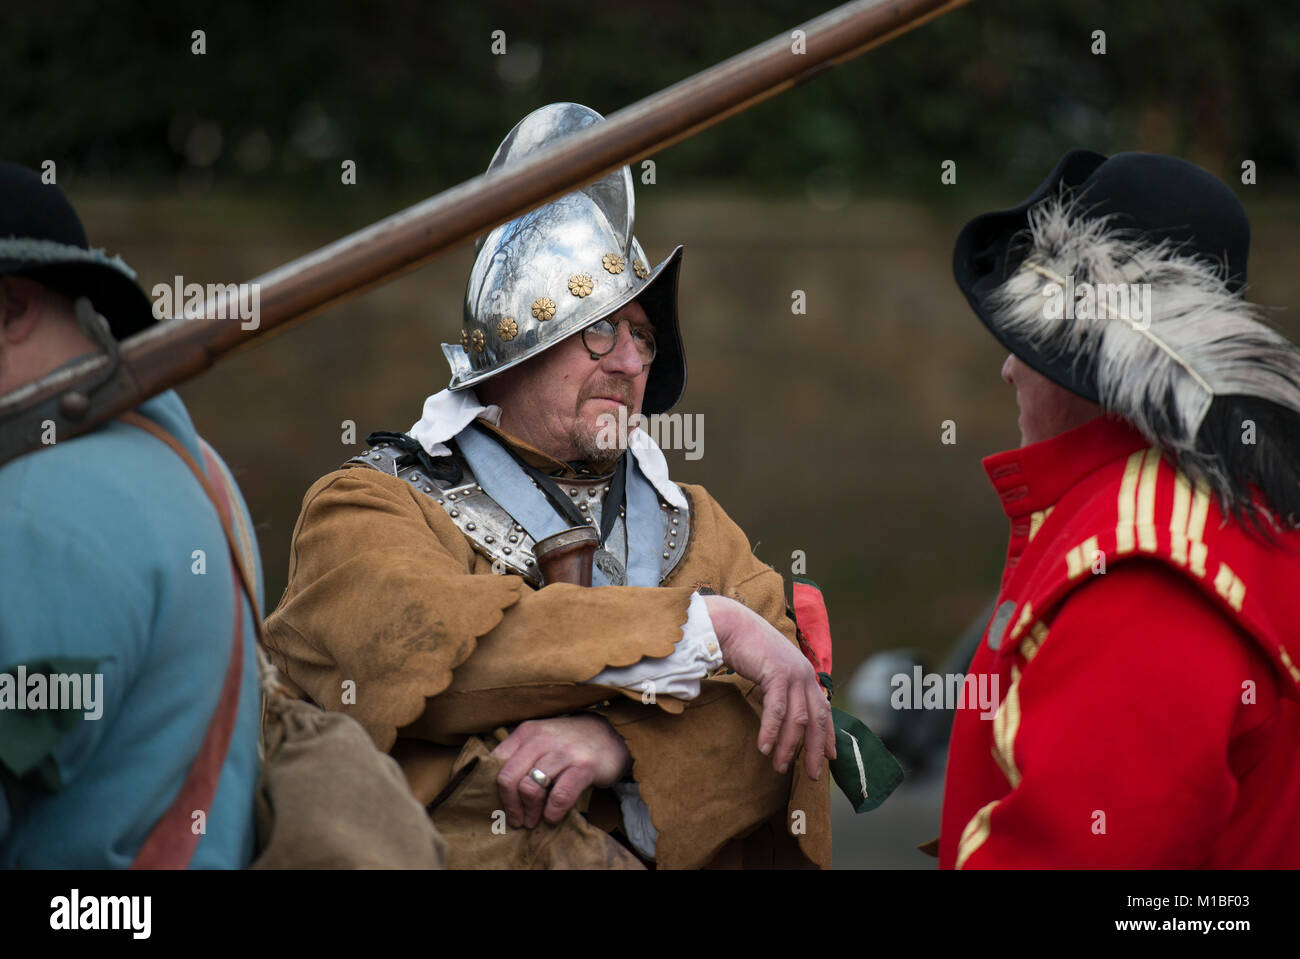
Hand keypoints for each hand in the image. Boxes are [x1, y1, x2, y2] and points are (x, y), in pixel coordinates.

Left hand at [490, 714, 630, 828]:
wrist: (611, 735)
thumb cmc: (569, 744)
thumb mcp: (541, 740)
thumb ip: (520, 757)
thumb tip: (497, 790)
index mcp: (526, 732)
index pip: (496, 762)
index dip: (494, 789)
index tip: (500, 806)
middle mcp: (541, 739)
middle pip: (508, 778)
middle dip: (509, 805)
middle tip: (517, 820)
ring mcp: (563, 752)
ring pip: (530, 787)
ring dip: (529, 812)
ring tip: (533, 821)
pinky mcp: (583, 766)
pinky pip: (559, 796)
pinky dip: (552, 813)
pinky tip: (553, 817)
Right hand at [703, 595, 835, 779]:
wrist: (731, 625)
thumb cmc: (747, 648)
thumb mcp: (772, 670)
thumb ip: (782, 688)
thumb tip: (783, 712)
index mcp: (805, 675)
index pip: (824, 710)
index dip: (828, 735)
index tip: (831, 757)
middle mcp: (804, 675)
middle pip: (816, 720)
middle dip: (815, 750)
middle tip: (812, 775)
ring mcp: (792, 673)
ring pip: (798, 719)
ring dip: (789, 746)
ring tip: (780, 767)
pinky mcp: (776, 673)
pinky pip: (777, 709)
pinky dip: (772, 731)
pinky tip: (765, 747)